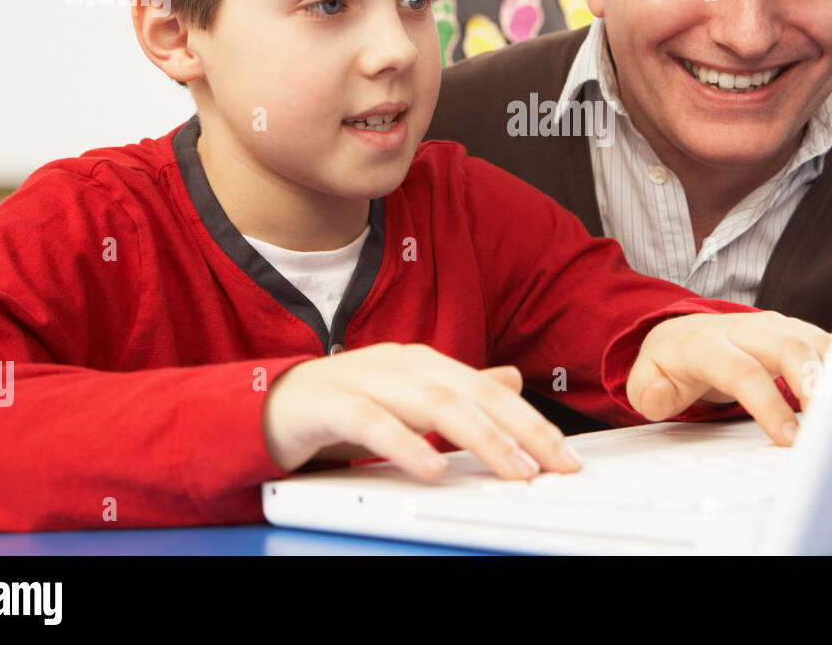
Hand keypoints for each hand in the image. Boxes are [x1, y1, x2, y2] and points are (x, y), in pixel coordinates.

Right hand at [262, 343, 581, 479]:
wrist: (268, 404)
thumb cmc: (343, 404)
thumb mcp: (409, 400)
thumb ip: (458, 393)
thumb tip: (511, 381)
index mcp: (424, 364)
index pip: (490, 391)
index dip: (530, 421)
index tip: (563, 456)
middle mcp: (401, 365)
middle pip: (470, 393)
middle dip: (517, 428)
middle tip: (551, 464)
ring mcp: (365, 379)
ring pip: (431, 402)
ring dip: (477, 436)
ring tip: (509, 468)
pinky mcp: (329, 403)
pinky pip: (371, 422)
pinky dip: (404, 443)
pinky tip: (430, 468)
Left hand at [627, 311, 830, 446]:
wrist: (683, 333)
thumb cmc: (671, 364)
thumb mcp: (646, 381)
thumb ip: (649, 393)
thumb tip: (660, 396)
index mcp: (708, 343)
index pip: (743, 371)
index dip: (769, 405)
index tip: (790, 440)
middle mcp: (747, 329)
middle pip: (788, 348)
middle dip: (815, 384)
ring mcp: (776, 327)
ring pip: (815, 342)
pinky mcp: (798, 332)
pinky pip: (830, 345)